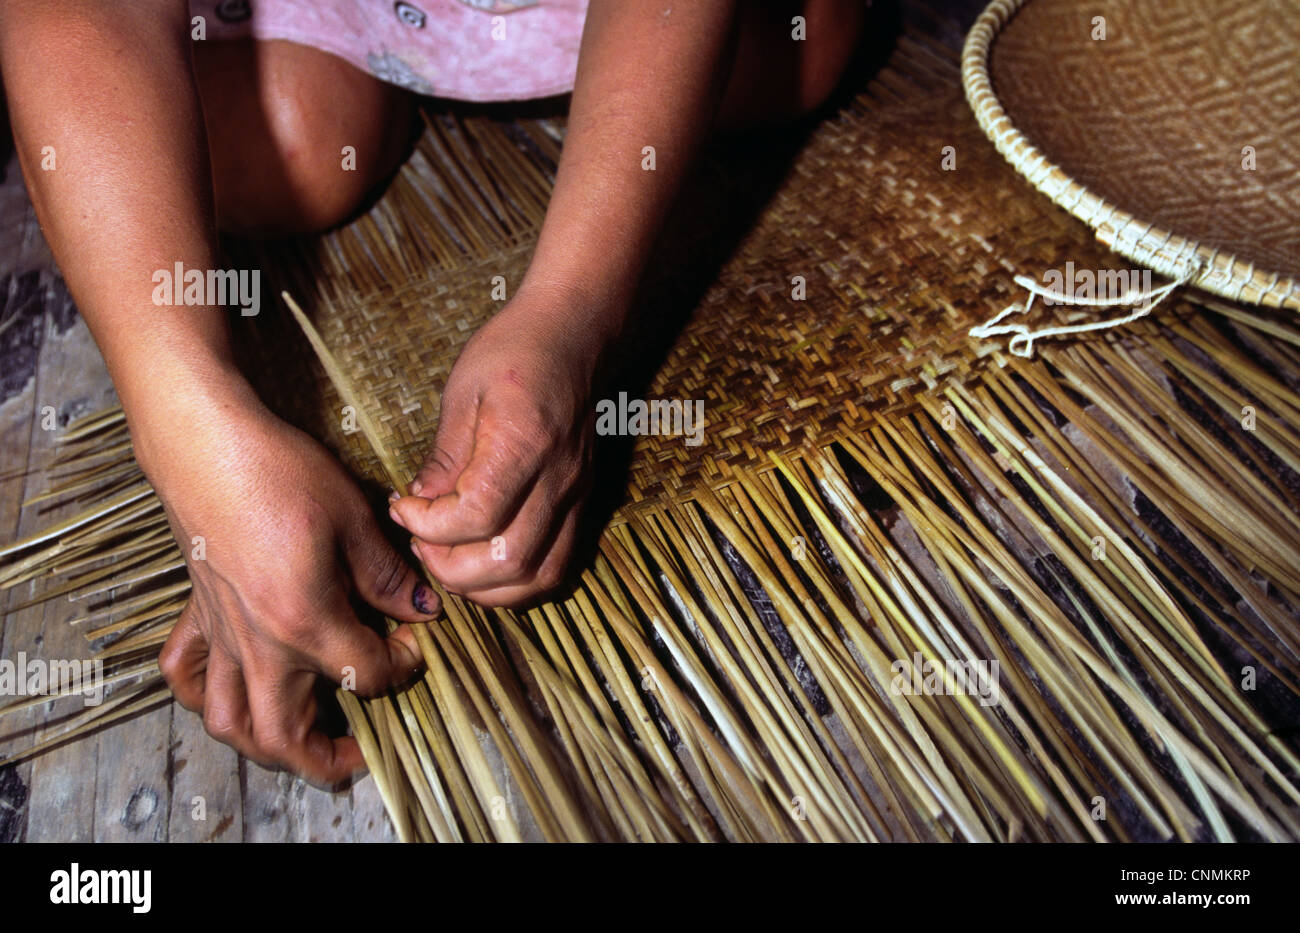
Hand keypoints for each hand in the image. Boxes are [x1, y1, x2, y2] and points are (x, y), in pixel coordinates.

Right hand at [149, 381, 439, 783]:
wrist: (207, 443)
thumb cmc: (279, 473)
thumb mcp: (353, 519)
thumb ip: (387, 576)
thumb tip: (420, 608)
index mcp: (305, 623)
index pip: (368, 674)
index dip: (404, 667)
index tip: (416, 645)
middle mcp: (259, 643)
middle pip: (286, 737)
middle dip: (327, 757)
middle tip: (360, 746)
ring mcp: (222, 633)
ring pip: (230, 721)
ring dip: (265, 743)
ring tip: (301, 735)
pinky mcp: (197, 611)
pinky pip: (185, 672)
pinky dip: (203, 692)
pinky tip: (231, 686)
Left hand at [390, 287, 606, 605]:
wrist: (573, 335)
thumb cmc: (513, 351)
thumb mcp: (462, 392)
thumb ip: (443, 456)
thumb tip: (417, 506)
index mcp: (524, 442)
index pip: (476, 516)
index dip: (428, 526)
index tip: (403, 507)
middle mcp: (558, 477)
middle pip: (508, 560)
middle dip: (450, 567)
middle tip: (419, 543)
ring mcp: (576, 495)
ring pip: (537, 577)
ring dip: (485, 586)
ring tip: (448, 560)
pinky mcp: (581, 504)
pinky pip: (556, 566)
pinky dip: (517, 582)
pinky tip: (483, 565)